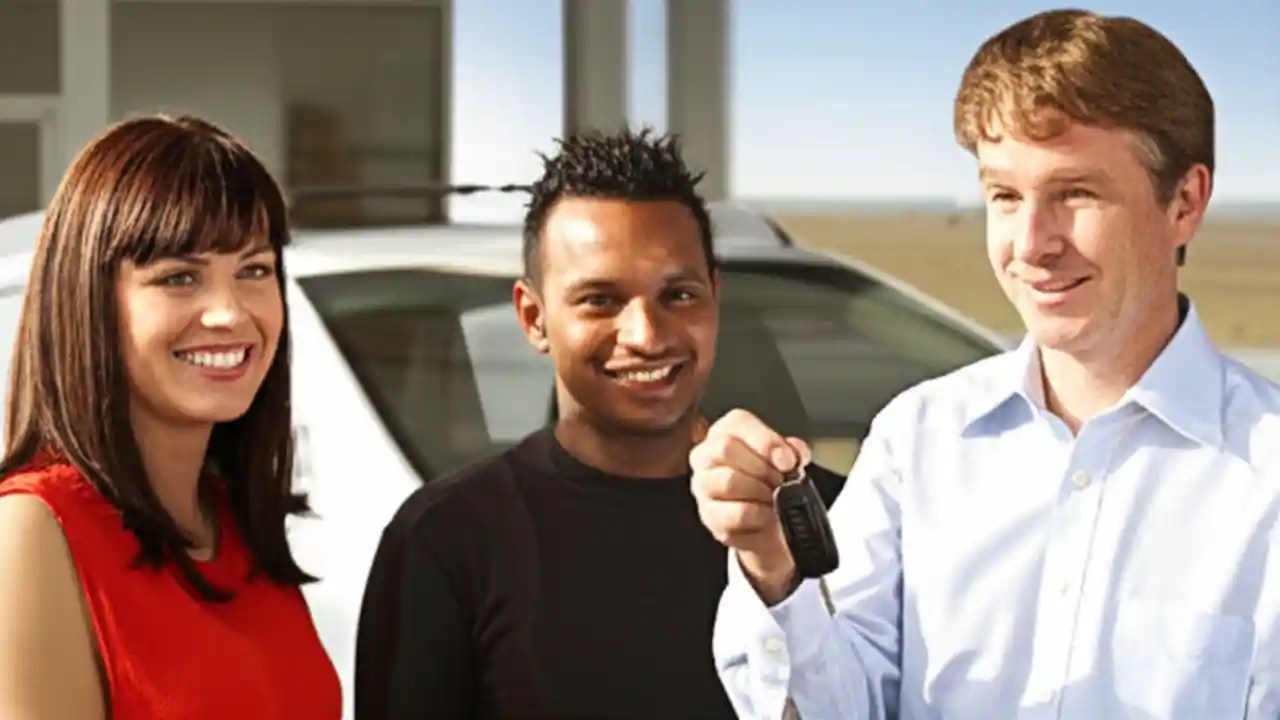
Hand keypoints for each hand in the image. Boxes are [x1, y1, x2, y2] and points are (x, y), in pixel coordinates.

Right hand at [689, 409, 810, 603]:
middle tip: (780, 481)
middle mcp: (706, 455)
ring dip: (759, 490)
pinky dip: (758, 515)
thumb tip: (788, 455)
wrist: (772, 522)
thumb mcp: (789, 459)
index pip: (737, 423)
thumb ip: (792, 450)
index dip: (766, 441)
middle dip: (761, 467)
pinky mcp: (708, 516)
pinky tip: (767, 515)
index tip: (787, 460)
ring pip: (727, 480)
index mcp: (726, 431)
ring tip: (773, 498)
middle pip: (725, 448)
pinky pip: (735, 513)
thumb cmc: (774, 482)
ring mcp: (703, 486)